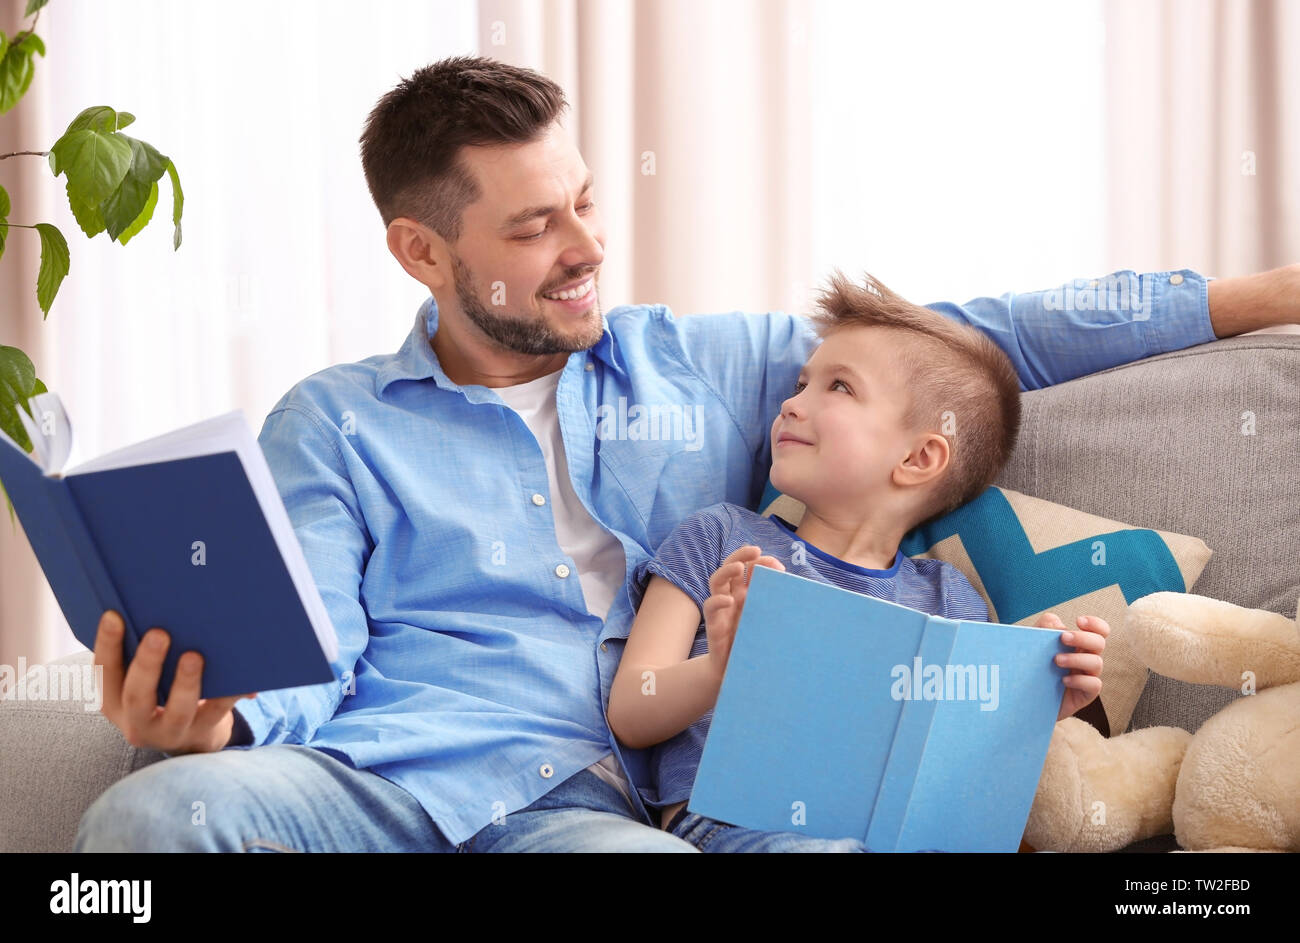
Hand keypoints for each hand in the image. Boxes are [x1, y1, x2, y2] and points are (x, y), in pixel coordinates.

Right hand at [93, 609, 257, 753]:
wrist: (192, 737)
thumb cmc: (164, 692)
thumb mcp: (145, 680)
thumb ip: (142, 653)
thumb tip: (162, 609)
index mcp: (115, 701)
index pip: (105, 672)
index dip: (107, 644)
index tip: (114, 615)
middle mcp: (137, 721)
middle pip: (137, 695)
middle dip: (147, 663)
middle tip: (158, 634)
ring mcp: (171, 731)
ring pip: (177, 710)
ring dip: (186, 682)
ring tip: (194, 656)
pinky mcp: (203, 732)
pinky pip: (218, 711)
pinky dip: (229, 693)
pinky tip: (239, 676)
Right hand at [703, 546, 784, 681]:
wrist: (738, 674)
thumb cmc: (757, 644)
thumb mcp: (770, 622)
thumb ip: (777, 602)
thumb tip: (790, 583)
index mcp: (745, 593)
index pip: (748, 567)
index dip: (759, 560)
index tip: (776, 564)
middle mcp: (732, 597)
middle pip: (731, 567)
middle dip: (741, 555)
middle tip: (754, 550)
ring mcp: (721, 610)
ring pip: (716, 581)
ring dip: (726, 570)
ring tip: (739, 568)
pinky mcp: (714, 626)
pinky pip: (710, 608)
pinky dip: (718, 601)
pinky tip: (729, 601)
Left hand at [1035, 612, 1108, 720]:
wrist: (1025, 699)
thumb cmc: (1031, 667)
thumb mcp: (1032, 644)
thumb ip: (1043, 628)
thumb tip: (1059, 625)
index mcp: (1077, 644)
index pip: (1098, 631)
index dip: (1095, 624)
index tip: (1079, 621)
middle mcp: (1085, 658)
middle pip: (1099, 643)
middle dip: (1083, 638)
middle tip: (1063, 638)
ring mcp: (1087, 676)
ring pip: (1097, 662)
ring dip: (1077, 658)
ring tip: (1056, 660)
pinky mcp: (1085, 694)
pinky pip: (1094, 685)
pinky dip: (1080, 680)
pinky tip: (1063, 680)